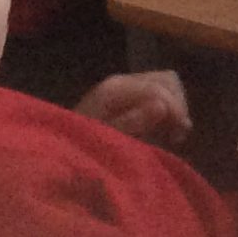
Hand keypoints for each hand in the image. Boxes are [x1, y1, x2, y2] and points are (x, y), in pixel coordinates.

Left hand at [76, 70, 191, 145]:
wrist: (57, 155)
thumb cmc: (81, 150)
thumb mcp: (106, 141)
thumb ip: (133, 123)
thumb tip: (162, 106)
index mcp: (114, 89)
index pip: (158, 87)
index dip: (175, 108)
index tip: (180, 135)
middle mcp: (121, 81)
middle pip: (166, 80)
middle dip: (177, 105)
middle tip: (178, 134)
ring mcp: (124, 87)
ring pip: (165, 84)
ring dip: (175, 106)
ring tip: (174, 133)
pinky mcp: (127, 96)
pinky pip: (158, 93)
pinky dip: (168, 108)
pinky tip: (165, 128)